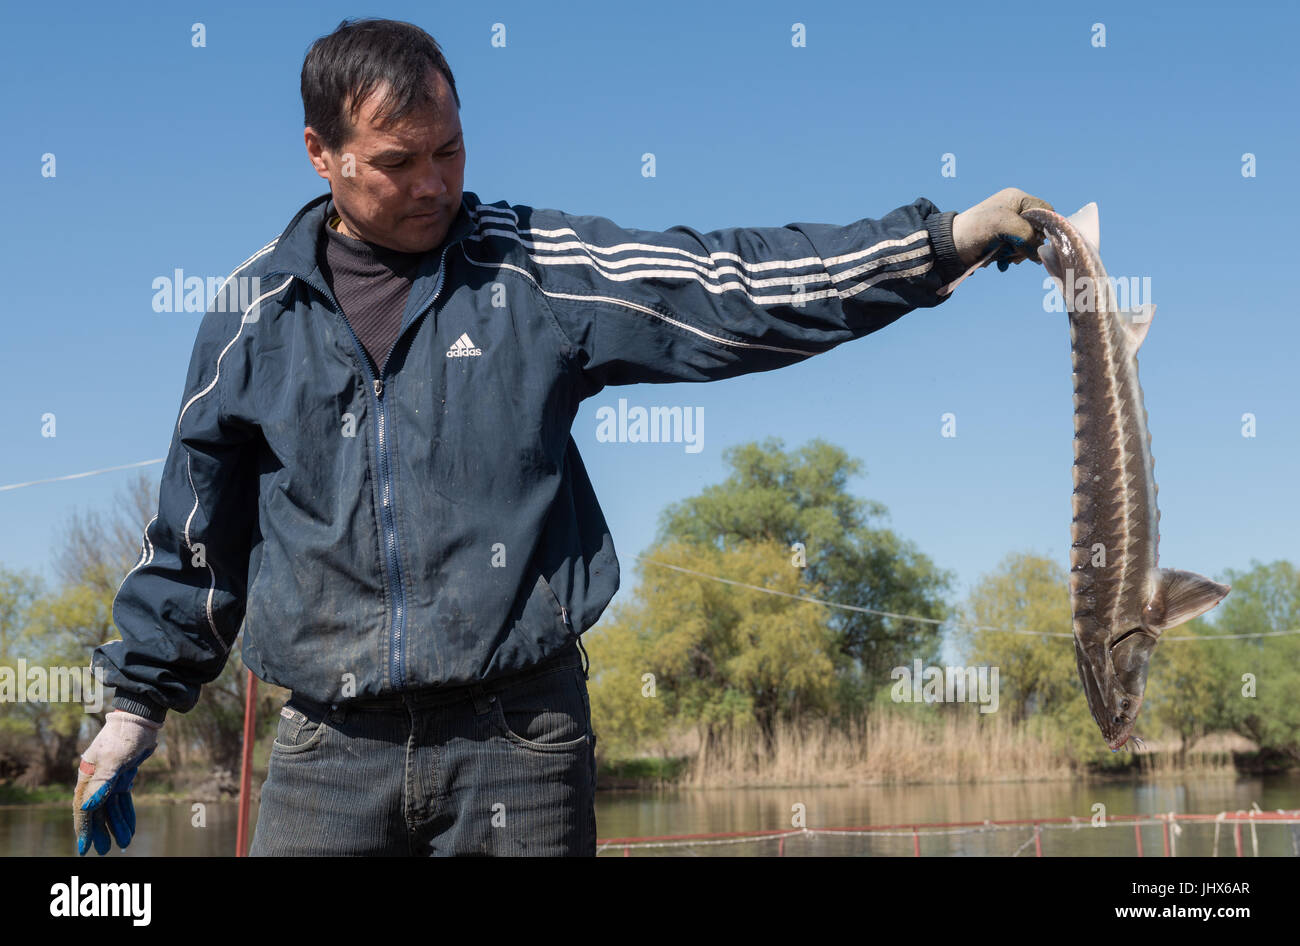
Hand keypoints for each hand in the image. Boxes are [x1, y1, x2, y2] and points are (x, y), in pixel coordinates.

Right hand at [73, 710, 160, 854]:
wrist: (141, 718)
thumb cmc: (125, 736)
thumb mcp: (115, 759)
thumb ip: (103, 783)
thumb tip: (88, 806)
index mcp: (88, 776)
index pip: (83, 807)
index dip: (84, 828)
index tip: (85, 848)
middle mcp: (95, 779)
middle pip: (96, 810)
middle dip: (100, 831)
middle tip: (104, 851)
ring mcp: (109, 778)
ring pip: (110, 808)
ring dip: (115, 825)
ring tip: (123, 843)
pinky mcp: (123, 776)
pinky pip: (122, 800)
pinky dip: (126, 814)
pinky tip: (129, 828)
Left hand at [952, 187, 1053, 270]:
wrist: (948, 247)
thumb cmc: (975, 230)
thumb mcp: (1005, 225)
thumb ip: (1028, 235)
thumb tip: (1039, 254)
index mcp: (1017, 199)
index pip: (1046, 212)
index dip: (1046, 228)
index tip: (1036, 242)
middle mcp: (1014, 211)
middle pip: (1038, 231)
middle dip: (1029, 244)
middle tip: (1014, 251)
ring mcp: (1008, 227)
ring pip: (1028, 244)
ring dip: (1018, 253)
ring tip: (1003, 255)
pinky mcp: (1001, 242)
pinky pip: (1016, 252)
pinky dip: (1010, 258)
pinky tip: (1000, 262)